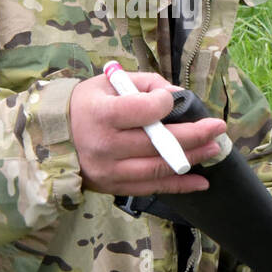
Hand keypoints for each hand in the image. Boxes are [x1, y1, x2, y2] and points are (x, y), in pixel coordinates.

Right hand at [69, 69, 227, 196]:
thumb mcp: (108, 83)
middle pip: (158, 142)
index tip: (173, 100)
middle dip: (194, 135)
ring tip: (214, 149)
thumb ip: (145, 84)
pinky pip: (152, 188)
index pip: (145, 111)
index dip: (165, 104)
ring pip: (159, 168)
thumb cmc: (86, 105)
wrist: (52, 139)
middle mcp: (105, 145)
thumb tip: (177, 96)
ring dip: (192, 159)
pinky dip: (179, 185)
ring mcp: (109, 171)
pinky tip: (201, 181)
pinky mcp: (114, 187)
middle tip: (218, 128)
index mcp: (101, 114)